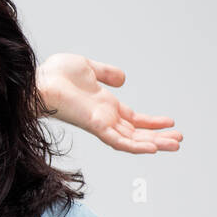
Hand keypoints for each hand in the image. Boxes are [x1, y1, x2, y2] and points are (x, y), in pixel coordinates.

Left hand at [36, 53, 182, 153]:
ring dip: (154, 143)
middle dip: (158, 137)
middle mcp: (103, 117)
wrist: (37, 80)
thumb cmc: (53, 75)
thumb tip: (123, 79)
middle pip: (135, 132)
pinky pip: (117, 141)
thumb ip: (106, 73)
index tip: (170, 122)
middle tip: (179, 140)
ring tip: (175, 145)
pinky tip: (152, 148)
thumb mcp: (88, 68)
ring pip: (131, 139)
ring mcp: (99, 123)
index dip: (151, 122)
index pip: (132, 119)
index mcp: (103, 105)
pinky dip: (134, 146)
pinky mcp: (94, 125)